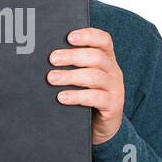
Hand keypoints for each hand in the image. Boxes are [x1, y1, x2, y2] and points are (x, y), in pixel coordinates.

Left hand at [47, 27, 124, 145]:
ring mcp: (115, 88)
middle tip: (52, 59)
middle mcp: (113, 71)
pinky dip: (77, 96)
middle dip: (72, 56)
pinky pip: (95, 98)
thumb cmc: (88, 95)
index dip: (88, 35)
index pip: (103, 40)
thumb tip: (46, 56)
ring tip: (52, 78)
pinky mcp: (112, 106)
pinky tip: (62, 97)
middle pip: (96, 57)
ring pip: (95, 76)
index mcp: (107, 59)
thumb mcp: (84, 77)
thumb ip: (72, 65)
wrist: (102, 125)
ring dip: (71, 76)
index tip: (69, 37)